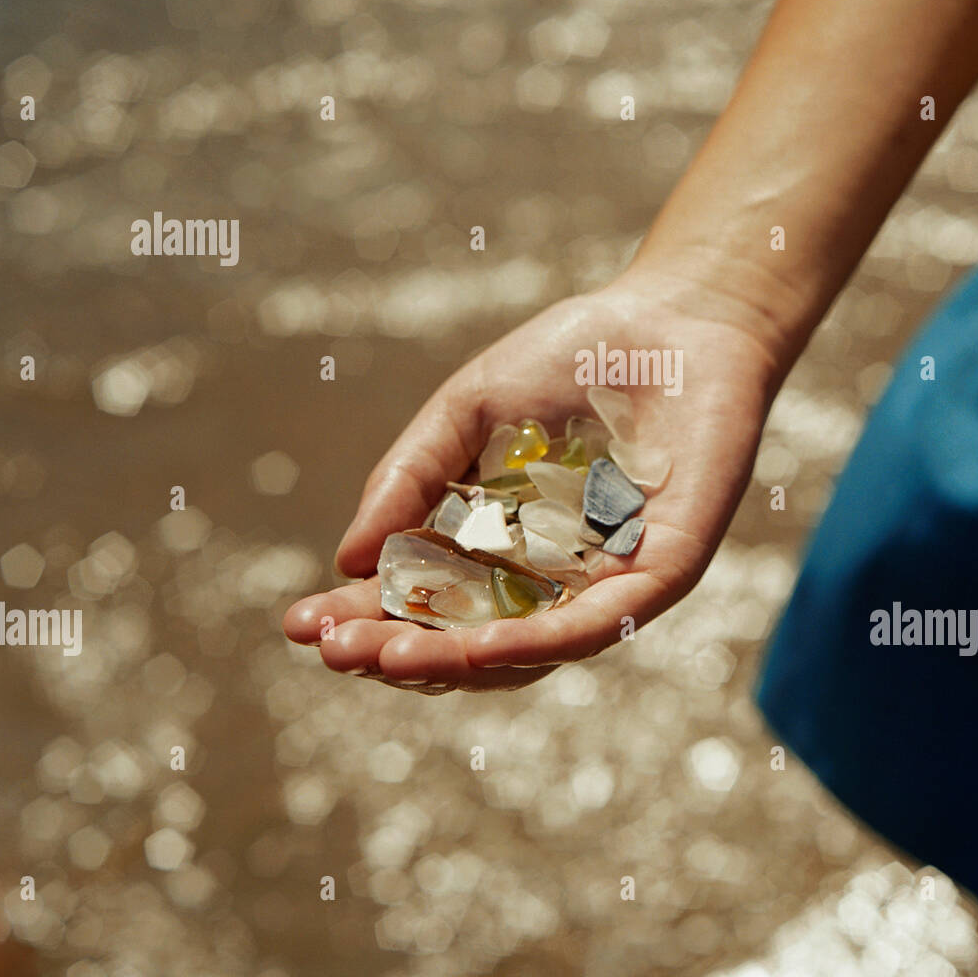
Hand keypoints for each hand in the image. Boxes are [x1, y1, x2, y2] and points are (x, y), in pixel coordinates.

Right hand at [282, 270, 782, 692]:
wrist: (678, 315)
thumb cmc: (576, 357)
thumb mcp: (467, 411)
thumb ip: (412, 477)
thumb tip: (347, 561)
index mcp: (503, 542)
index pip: (425, 598)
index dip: (363, 616)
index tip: (299, 624)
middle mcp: (552, 577)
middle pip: (467, 640)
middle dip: (398, 651)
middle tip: (333, 652)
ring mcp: (607, 581)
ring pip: (526, 650)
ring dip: (454, 662)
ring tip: (388, 660)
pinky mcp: (662, 572)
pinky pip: (595, 625)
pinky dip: (536, 641)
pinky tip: (478, 648)